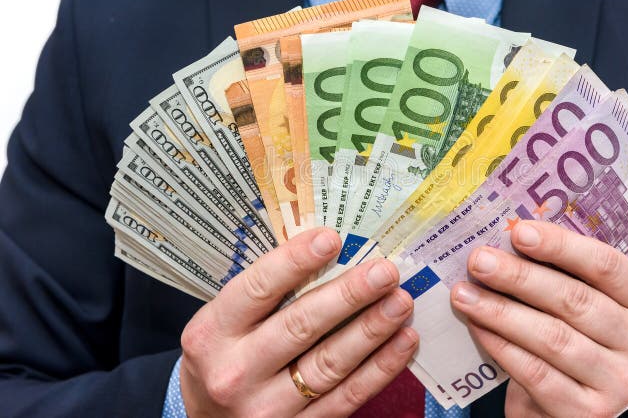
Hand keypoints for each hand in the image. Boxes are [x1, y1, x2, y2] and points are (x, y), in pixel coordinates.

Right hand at [180, 227, 417, 417]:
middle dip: (349, 295)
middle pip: (300, 326)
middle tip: (384, 271)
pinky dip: (380, 368)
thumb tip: (329, 251)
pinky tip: (403, 341)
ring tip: (400, 302)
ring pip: (329, 364)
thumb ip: (266, 293)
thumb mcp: (225, 322)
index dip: (295, 261)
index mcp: (213, 333)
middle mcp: (236, 372)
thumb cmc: (224, 355)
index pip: (258, 289)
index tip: (331, 239)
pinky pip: (347, 397)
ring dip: (372, 330)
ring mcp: (267, 407)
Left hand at [450, 221, 627, 417]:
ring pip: (552, 338)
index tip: (519, 232)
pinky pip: (535, 373)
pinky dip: (501, 346)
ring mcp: (620, 383)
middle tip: (479, 261)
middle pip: (574, 300)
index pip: (607, 265)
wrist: (578, 408)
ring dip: (501, 311)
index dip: (561, 246)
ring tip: (465, 294)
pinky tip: (477, 327)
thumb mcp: (586, 305)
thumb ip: (563, 274)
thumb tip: (511, 236)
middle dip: (519, 276)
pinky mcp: (588, 413)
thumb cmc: (578, 341)